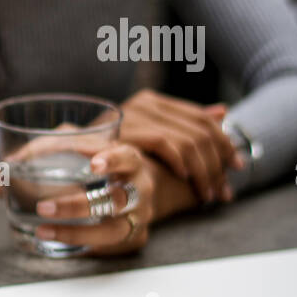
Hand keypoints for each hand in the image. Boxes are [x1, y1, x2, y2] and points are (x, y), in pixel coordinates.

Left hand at [32, 143, 156, 255]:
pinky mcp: (131, 238)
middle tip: (42, 207)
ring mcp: (137, 216)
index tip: (93, 165)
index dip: (113, 160)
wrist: (133, 185)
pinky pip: (109, 248)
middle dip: (78, 206)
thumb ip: (42, 149)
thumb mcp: (76, 145)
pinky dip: (82, 247)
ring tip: (42, 231)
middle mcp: (139, 190)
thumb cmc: (97, 160)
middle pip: (117, 199)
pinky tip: (57, 245)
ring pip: (113, 231)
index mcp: (130, 161)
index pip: (127, 158)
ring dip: (77, 233)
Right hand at [117, 90, 241, 203]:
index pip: (205, 118)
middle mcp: (146, 103)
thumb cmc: (106, 156)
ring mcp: (134, 115)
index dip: (226, 143)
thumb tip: (223, 112)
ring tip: (206, 194)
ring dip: (204, 171)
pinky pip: (165, 142)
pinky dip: (180, 161)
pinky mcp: (124, 131)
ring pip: (189, 139)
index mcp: (154, 102)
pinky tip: (185, 178)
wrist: (60, 157)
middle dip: (218, 164)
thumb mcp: (148, 141)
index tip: (236, 168)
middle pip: (202, 130)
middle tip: (222, 191)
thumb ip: (183, 126)